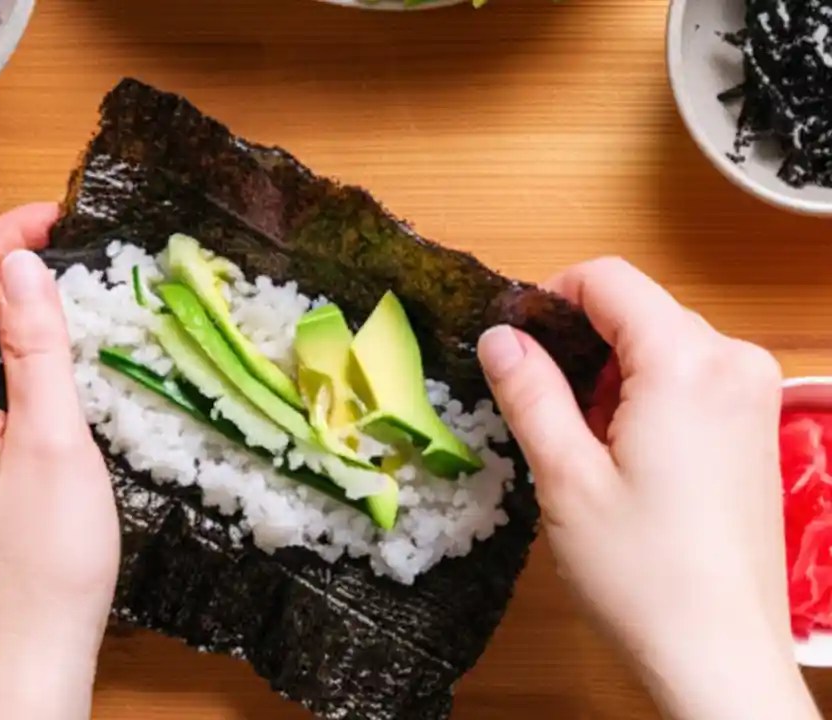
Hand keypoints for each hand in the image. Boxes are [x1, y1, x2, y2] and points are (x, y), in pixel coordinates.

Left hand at [0, 204, 119, 719]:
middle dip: (2, 268)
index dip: (2, 235)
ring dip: (1, 316)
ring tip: (64, 302)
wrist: (19, 663)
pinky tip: (39, 372)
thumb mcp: (54, 440)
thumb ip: (36, 344)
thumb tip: (23, 265)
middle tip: (72, 253)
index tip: (59, 217)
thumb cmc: (44, 563)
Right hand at [476, 258, 817, 719]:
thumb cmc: (640, 571)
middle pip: (639, 311)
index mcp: (686, 363)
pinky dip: (646, 398)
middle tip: (541, 410)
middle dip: (580, 345)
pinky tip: (623, 458)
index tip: (513, 342)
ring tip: (583, 447)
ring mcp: (754, 396)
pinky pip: (690, 380)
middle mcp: (733, 364)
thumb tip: (500, 336)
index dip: (550, 296)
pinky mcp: (757, 428)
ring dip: (611, 376)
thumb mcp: (564, 476)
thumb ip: (530, 392)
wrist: (718, 653)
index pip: (609, 279)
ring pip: (663, 346)